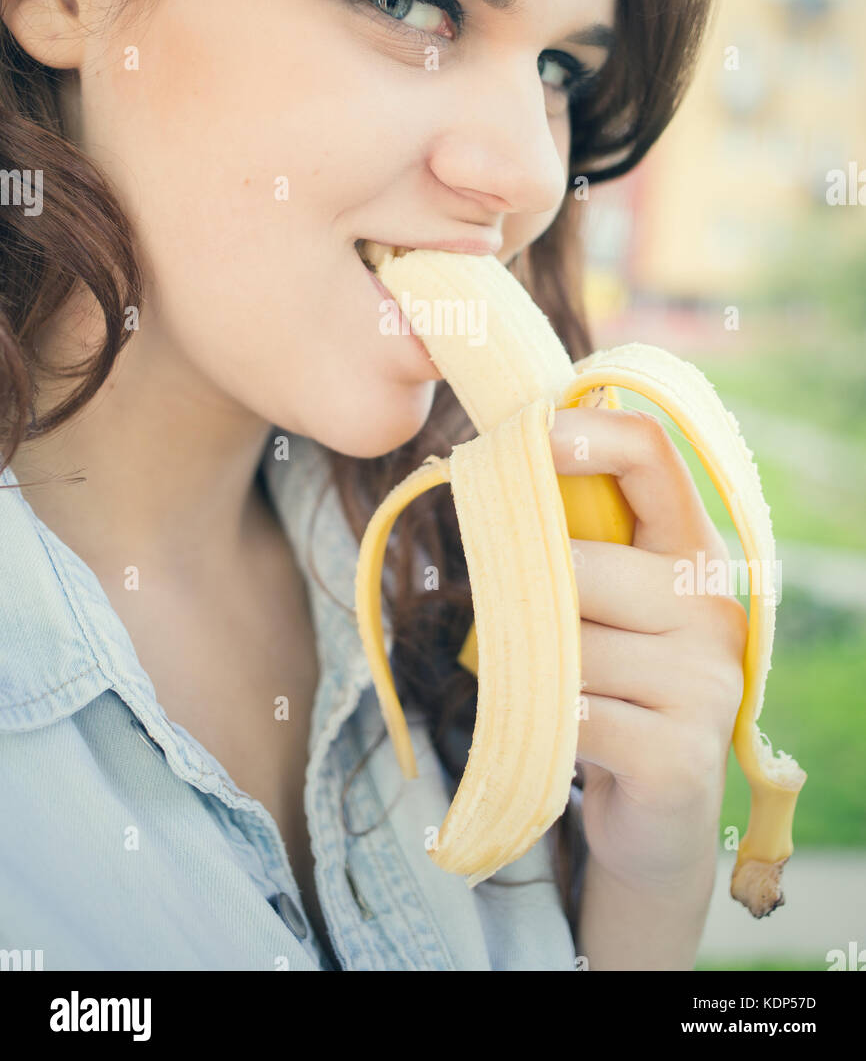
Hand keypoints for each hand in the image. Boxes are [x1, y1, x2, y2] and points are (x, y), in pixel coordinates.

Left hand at [549, 404, 748, 891]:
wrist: (656, 817)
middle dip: (529, 600)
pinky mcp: (682, 754)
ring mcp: (707, 682)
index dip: (586, 432)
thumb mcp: (603, 607)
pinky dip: (547, 725)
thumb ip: (573, 543)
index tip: (524, 436)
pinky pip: (576, 716)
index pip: (651, 454)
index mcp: (690, 551)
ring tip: (551, 695)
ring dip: (534, 673)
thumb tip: (494, 467)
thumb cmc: (612, 689)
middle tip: (516, 634)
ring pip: (570, 647)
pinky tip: (564, 736)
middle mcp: (712, 606)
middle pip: (583, 564)